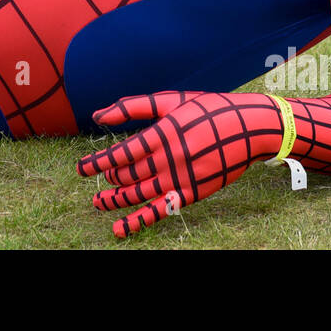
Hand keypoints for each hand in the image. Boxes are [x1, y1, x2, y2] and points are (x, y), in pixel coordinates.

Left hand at [77, 90, 278, 237]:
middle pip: (128, 174)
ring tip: (99, 202)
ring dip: (115, 200)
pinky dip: (138, 221)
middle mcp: (168, 159)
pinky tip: (119, 229)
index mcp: (161, 134)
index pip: (120, 154)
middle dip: (109, 178)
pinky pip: (160, 211)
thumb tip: (98, 115)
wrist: (249, 128)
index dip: (98, 163)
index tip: (81, 168)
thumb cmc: (207, 109)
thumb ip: (133, 106)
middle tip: (99, 178)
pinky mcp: (191, 194)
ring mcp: (180, 179)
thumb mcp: (170, 101)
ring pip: (139, 194)